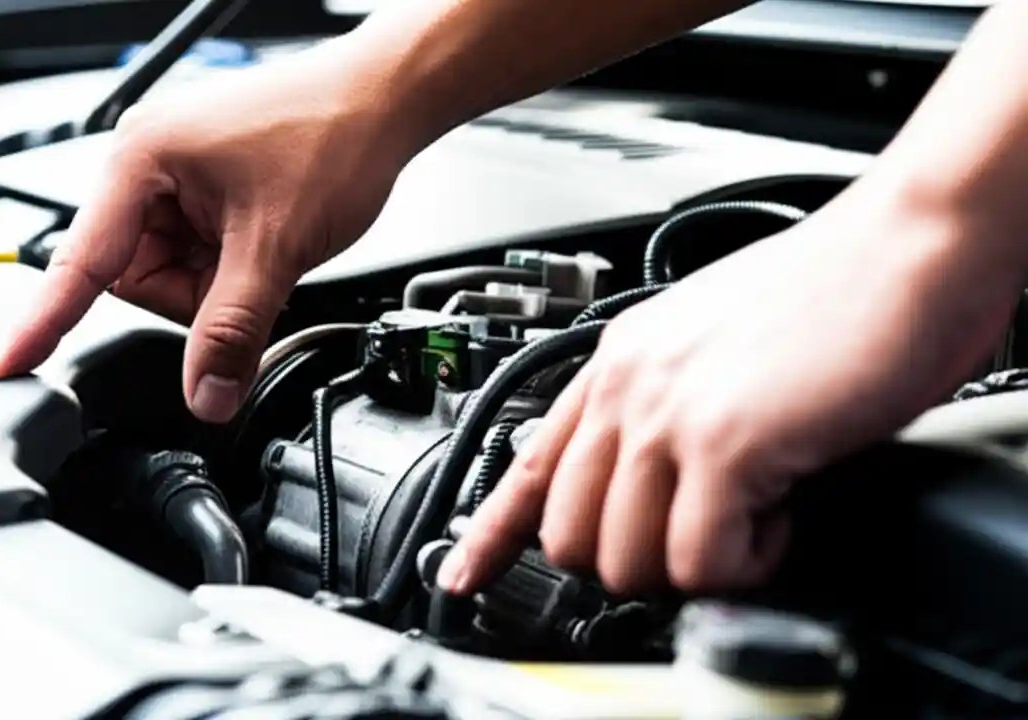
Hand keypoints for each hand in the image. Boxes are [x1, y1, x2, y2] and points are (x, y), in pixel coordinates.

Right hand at [0, 39, 413, 422]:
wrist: (386, 100)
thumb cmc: (330, 134)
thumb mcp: (275, 248)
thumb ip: (232, 330)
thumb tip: (204, 394)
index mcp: (141, 161)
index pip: (80, 262)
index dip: (44, 321)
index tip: (9, 363)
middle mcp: (148, 163)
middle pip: (134, 277)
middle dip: (191, 294)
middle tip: (247, 274)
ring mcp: (178, 175)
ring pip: (170, 272)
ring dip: (216, 282)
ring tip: (263, 247)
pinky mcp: (206, 187)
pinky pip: (197, 253)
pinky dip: (230, 266)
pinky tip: (263, 243)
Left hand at [437, 187, 1025, 596]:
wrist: (907, 243)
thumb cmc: (833, 288)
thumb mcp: (711, 342)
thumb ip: (667, 404)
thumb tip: (660, 478)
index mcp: (618, 362)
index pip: (528, 464)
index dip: (490, 532)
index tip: (463, 571)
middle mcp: (627, 387)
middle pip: (568, 537)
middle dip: (630, 563)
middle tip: (696, 539)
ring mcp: (669, 415)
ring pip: (623, 561)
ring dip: (691, 565)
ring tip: (751, 518)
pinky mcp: (726, 443)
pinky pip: (700, 563)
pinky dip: (746, 563)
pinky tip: (781, 515)